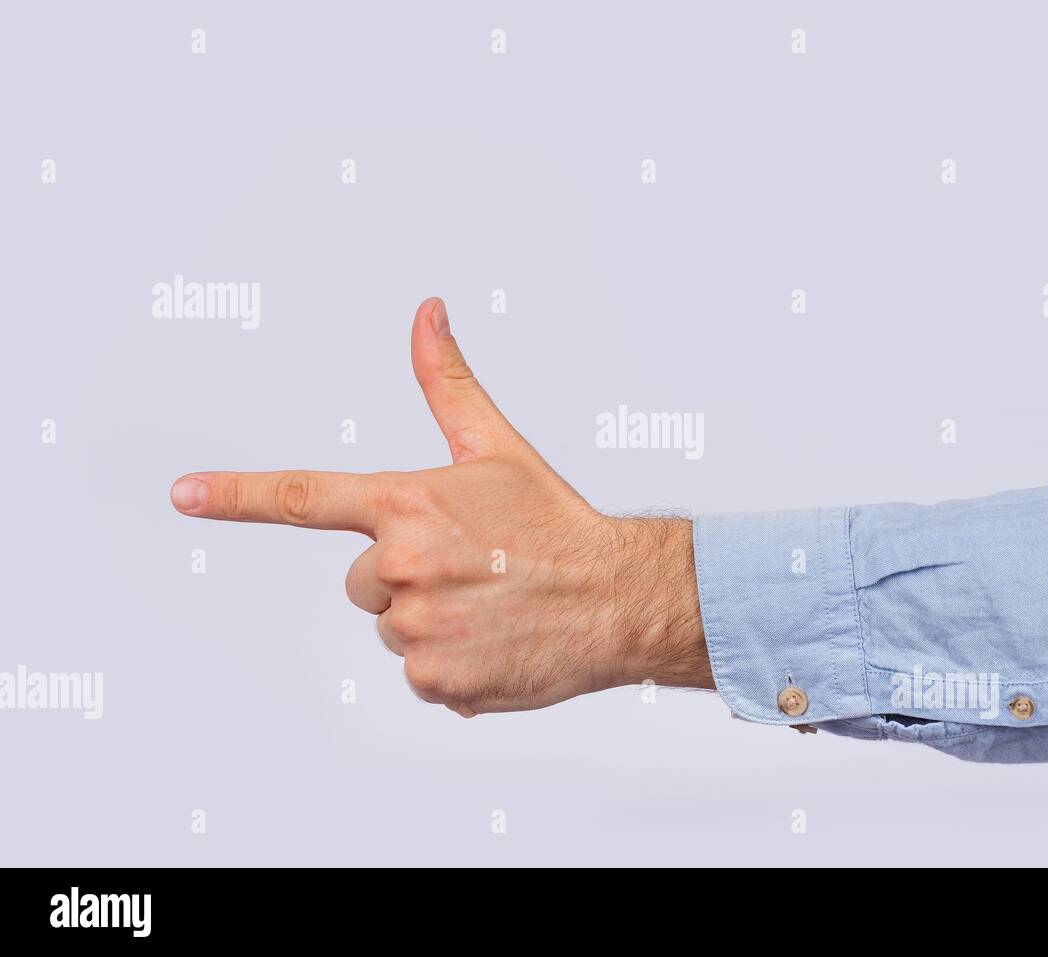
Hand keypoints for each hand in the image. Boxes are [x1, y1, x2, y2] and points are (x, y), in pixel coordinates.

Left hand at [170, 297, 712, 715]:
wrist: (618, 598)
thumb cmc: (557, 523)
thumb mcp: (499, 448)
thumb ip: (449, 382)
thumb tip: (426, 312)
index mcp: (408, 504)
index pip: (305, 496)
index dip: (237, 494)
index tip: (183, 494)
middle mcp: (402, 566)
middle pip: (362, 582)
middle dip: (406, 577)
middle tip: (472, 569)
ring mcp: (417, 628)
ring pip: (391, 628)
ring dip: (431, 622)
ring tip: (490, 606)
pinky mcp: (436, 681)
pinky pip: (420, 675)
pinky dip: (453, 665)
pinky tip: (497, 642)